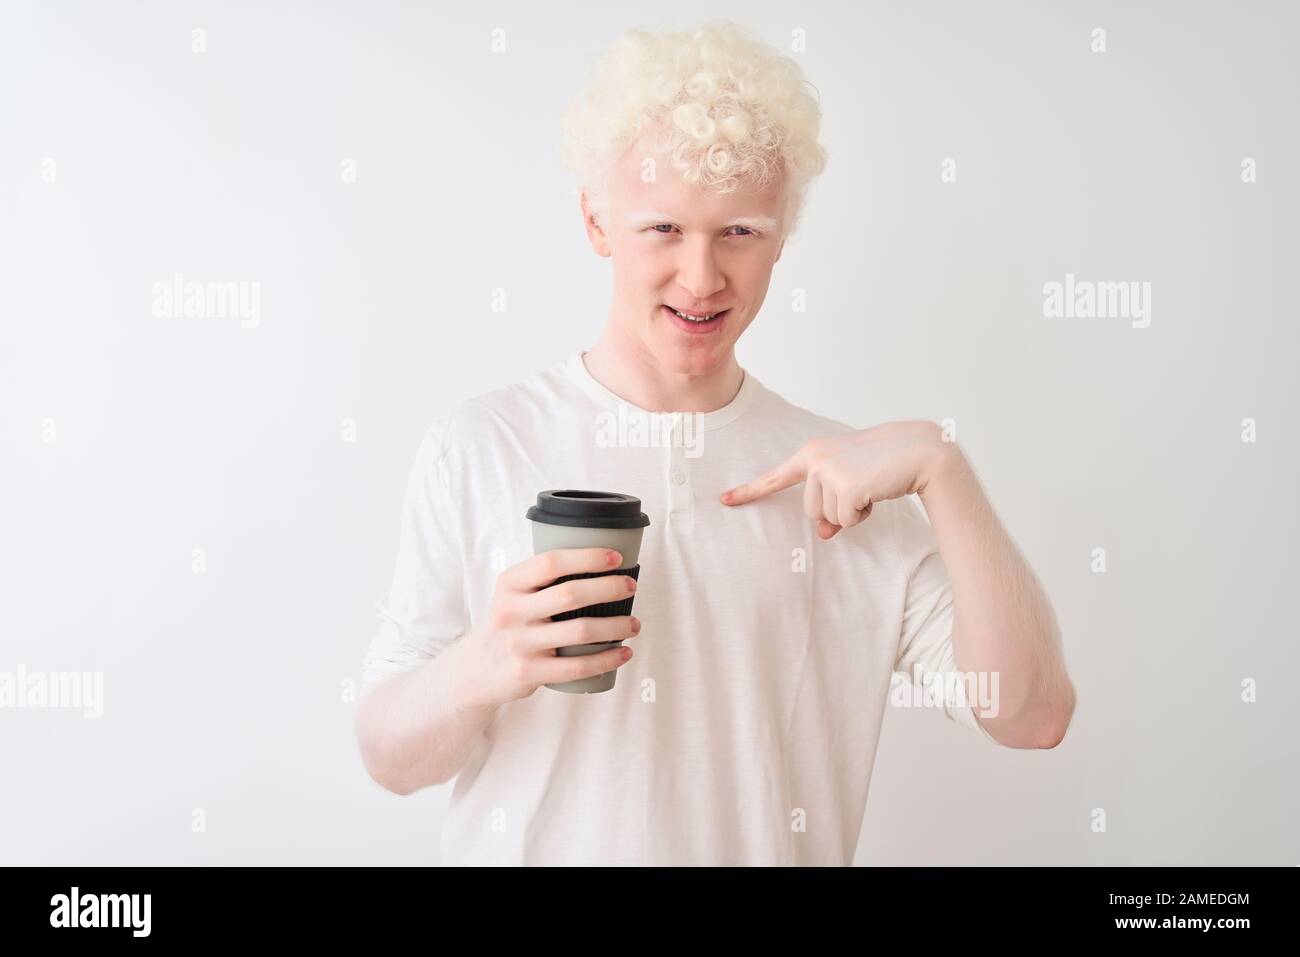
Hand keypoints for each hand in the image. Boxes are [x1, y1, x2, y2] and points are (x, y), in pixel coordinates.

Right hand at [459, 547, 641, 707]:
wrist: (477, 669)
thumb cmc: (510, 623)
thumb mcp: (513, 594)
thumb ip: (543, 579)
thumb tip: (602, 561)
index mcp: (509, 583)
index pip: (551, 562)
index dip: (587, 557)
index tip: (616, 558)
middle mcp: (510, 611)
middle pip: (570, 594)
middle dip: (609, 588)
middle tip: (631, 587)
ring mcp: (519, 644)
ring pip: (580, 631)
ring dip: (616, 626)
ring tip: (634, 624)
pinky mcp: (528, 673)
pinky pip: (577, 666)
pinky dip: (606, 659)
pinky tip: (623, 653)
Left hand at [719, 420, 958, 539]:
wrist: (918, 450)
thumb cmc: (884, 464)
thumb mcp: (852, 482)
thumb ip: (831, 502)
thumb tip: (823, 533)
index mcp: (813, 453)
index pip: (776, 477)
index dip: (750, 491)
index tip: (724, 500)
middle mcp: (815, 459)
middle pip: (811, 510)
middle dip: (836, 510)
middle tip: (861, 488)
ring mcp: (828, 472)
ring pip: (828, 518)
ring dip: (851, 512)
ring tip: (870, 487)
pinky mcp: (845, 486)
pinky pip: (845, 521)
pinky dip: (862, 515)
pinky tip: (876, 493)